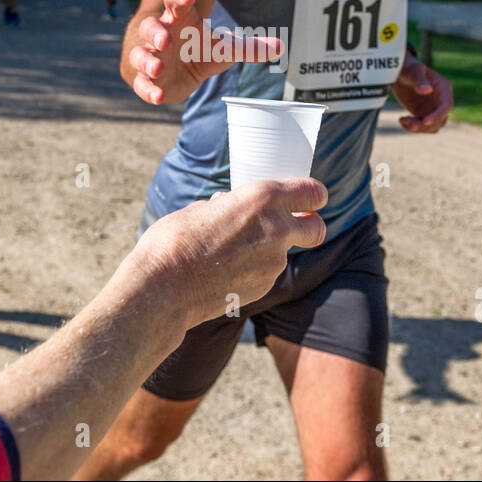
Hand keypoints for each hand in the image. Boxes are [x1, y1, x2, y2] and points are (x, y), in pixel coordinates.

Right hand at [127, 178, 327, 325]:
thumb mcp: (202, 208)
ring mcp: (274, 263)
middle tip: (292, 225)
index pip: (313, 192)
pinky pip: (266, 272)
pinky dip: (253, 270)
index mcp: (263, 198)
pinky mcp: (264, 287)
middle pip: (317, 227)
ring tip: (229, 251)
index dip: (313, 195)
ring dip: (269, 249)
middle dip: (310, 225)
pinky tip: (225, 271)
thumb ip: (228, 206)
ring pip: (285, 252)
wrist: (164, 289)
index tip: (308, 198)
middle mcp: (277, 229)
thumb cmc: (174, 241)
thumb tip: (230, 207)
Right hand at [128, 0, 282, 104]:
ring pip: (140, 54)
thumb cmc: (199, 50)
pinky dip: (147, 89)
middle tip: (166, 39)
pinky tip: (158, 96)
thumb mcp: (225, 48)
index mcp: (179, 18)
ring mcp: (149, 56)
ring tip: (159, 67)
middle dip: (155, 32)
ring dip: (146, 60)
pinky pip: (141, 83)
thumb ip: (249, 48)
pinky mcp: (145, 79)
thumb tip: (280, 46)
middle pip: (150, 26)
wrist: (179, 70)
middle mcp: (160, 35)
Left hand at [393, 56, 452, 131]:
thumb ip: (419, 80)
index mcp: (443, 88)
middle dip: (426, 125)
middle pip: (441, 120)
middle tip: (409, 122)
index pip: (447, 106)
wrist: (398, 72)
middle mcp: (441, 100)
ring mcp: (432, 109)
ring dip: (419, 128)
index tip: (425, 121)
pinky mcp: (422, 114)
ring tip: (404, 120)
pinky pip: (421, 126)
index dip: (438, 115)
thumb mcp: (413, 71)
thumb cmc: (408, 67)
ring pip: (432, 126)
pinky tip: (402, 119)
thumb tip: (427, 90)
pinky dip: (412, 127)